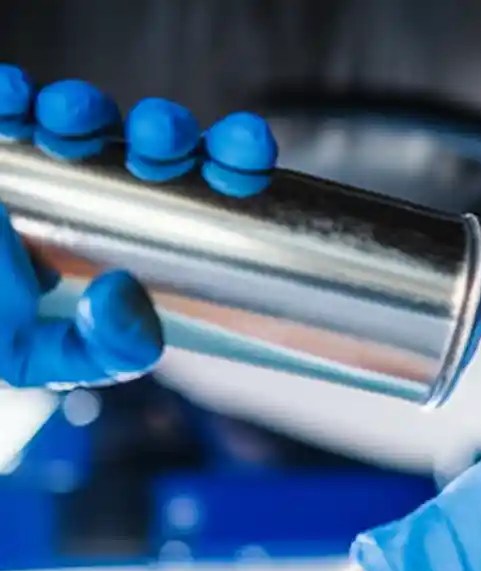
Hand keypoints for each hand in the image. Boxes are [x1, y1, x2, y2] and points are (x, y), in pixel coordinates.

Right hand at [0, 65, 277, 387]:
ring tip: (67, 120)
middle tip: (159, 138)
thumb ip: (102, 349)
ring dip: (84, 110)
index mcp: (145, 223)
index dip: (235, 159)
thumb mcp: (45, 357)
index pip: (204, 181)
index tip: (249, 154)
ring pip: (84, 114)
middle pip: (153, 139)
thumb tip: (121, 292)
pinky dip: (12, 97)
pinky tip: (15, 100)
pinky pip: (8, 103)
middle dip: (165, 131)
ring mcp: (46, 152)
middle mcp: (103, 180)